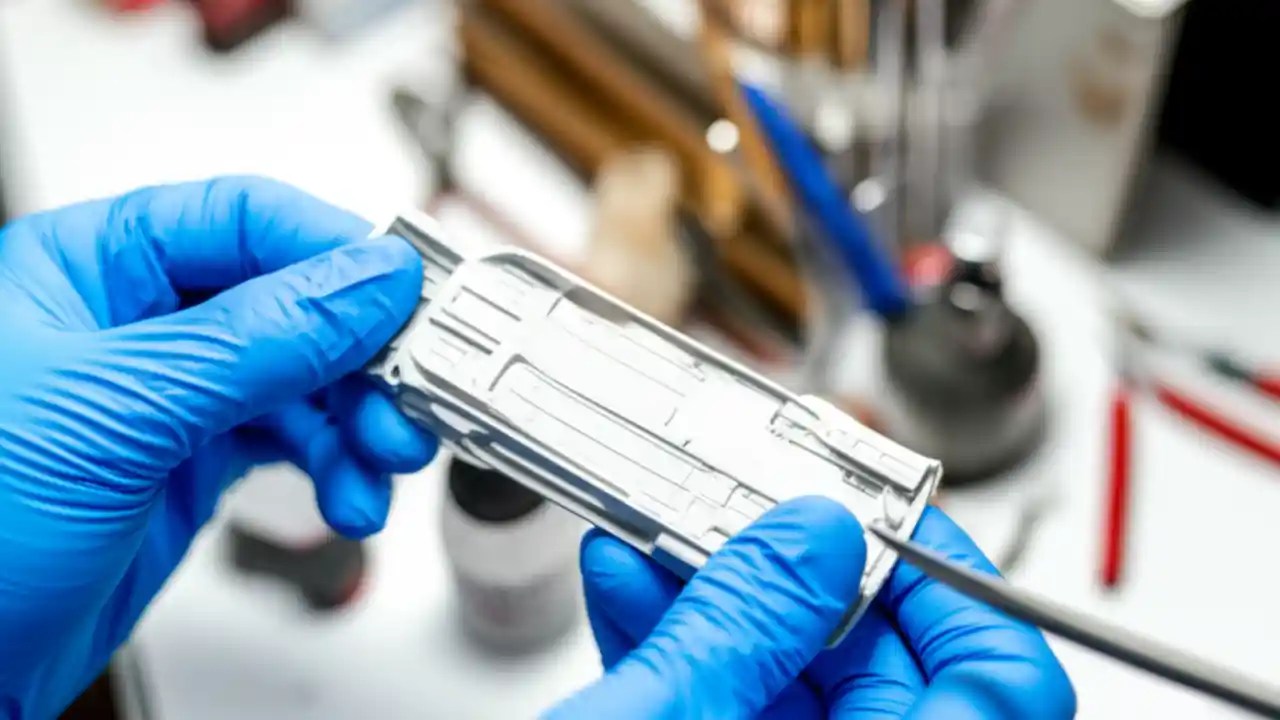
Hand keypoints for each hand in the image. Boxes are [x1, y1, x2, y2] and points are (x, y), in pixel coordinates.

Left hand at [0, 177, 435, 717]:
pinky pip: (291, 443)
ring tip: (381, 463)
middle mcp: (135, 324)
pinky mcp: (188, 464)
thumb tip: (366, 280)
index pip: (243, 221)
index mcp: (89, 268)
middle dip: (361, 357)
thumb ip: (258, 339)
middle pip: (290, 305)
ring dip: (358, 424)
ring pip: (303, 381)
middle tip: (407, 399)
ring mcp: (168, 397)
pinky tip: (349, 495)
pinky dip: (335, 470)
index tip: (408, 291)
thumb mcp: (119, 410)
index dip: (334, 251)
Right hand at [550, 499, 1075, 718]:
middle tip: (750, 518)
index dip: (955, 590)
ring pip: (799, 694)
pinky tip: (640, 599)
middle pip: (889, 682)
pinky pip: (736, 715)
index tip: (883, 521)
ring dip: (731, 608)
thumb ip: (741, 628)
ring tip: (670, 542)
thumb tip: (810, 541)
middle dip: (807, 585)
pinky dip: (691, 654)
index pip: (1000, 692)